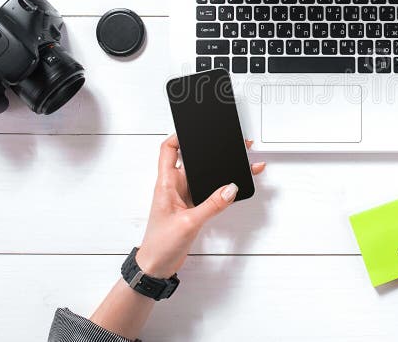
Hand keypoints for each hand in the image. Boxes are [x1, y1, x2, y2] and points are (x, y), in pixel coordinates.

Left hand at [136, 134, 265, 277]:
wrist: (157, 267)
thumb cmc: (160, 245)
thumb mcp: (189, 223)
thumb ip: (212, 205)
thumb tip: (230, 188)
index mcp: (166, 184)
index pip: (168, 149)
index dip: (180, 135)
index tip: (196, 129)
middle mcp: (174, 187)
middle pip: (193, 160)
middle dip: (211, 151)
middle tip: (230, 145)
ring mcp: (184, 197)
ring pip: (204, 176)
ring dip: (220, 171)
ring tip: (240, 163)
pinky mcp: (192, 207)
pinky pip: (210, 193)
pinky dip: (222, 189)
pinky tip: (234, 187)